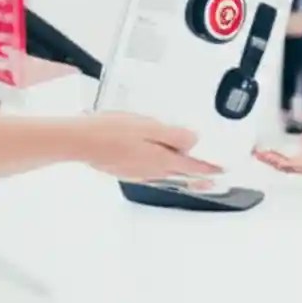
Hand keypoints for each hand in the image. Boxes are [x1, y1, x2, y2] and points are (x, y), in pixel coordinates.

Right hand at [77, 112, 221, 181]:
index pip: (192, 166)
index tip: (221, 171)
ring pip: (164, 172)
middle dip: (197, 174)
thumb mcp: (147, 126)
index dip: (209, 168)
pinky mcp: (125, 169)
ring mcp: (137, 172)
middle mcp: (151, 170)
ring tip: (188, 167)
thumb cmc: (111, 131)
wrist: (79, 141)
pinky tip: (156, 160)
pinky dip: (160, 167)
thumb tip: (193, 141)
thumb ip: (173, 135)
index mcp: (161, 159)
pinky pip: (150, 170)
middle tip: (211, 176)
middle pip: (180, 173)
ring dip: (178, 170)